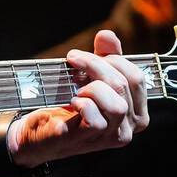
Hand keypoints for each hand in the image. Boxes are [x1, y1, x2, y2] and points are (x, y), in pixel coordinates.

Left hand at [9, 30, 148, 167]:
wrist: (38, 131)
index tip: (87, 55)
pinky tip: (72, 102)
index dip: (113, 59)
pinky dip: (83, 105)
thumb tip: (107, 35)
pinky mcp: (89, 140)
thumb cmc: (67, 105)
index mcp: (136, 111)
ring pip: (116, 105)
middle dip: (96, 65)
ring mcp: (110, 137)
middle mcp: (129, 127)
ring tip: (76, 88)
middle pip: (124, 85)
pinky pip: (96, 121)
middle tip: (74, 60)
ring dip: (92, 87)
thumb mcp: (88, 78)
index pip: (138, 77)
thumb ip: (102, 57)